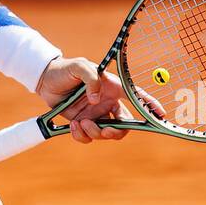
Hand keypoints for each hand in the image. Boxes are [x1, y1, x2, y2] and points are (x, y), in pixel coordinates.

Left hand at [35, 57, 165, 144]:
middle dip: (118, 131)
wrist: (45, 80)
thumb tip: (97, 101)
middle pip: (125, 124)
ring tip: (81, 123)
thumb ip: (91, 79)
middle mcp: (107, 103)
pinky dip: (82, 136)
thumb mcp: (80, 66)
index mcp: (112, 88)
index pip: (136, 96)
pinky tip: (74, 126)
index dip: (150, 106)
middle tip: (106, 129)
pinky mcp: (83, 123)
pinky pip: (89, 137)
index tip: (160, 115)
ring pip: (107, 134)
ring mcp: (96, 115)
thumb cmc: (66, 69)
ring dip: (96, 133)